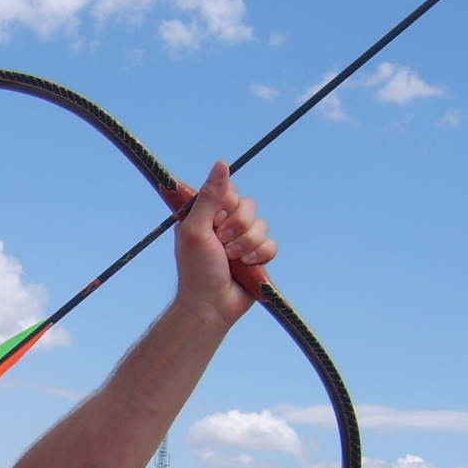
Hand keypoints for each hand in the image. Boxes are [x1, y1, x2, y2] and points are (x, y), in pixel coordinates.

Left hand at [174, 161, 277, 326]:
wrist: (211, 304)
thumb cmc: (196, 269)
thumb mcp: (196, 229)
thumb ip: (210, 197)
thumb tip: (221, 163)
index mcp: (206, 215)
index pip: (229, 192)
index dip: (227, 206)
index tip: (216, 221)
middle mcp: (224, 225)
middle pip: (249, 206)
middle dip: (237, 227)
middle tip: (221, 243)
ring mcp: (242, 240)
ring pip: (262, 225)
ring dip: (247, 244)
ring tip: (232, 259)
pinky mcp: (257, 256)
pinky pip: (271, 244)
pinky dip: (260, 255)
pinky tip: (246, 266)